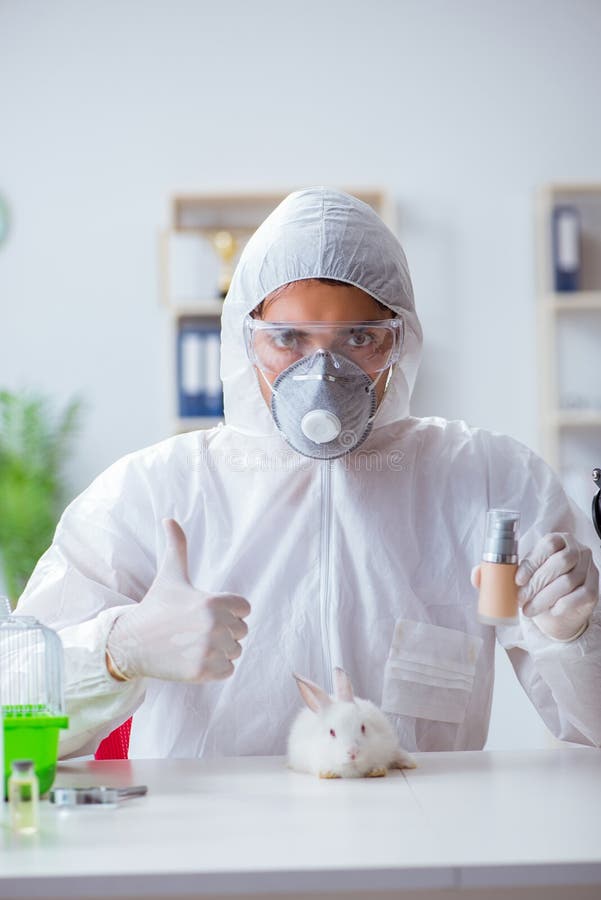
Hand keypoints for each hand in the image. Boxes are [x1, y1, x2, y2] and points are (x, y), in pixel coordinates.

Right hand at [106, 518, 249, 680]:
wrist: (131, 643)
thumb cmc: (156, 607)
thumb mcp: (169, 575)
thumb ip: (177, 547)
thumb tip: (169, 519)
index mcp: (212, 602)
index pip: (244, 608)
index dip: (228, 610)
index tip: (204, 612)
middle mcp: (213, 626)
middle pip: (241, 631)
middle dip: (224, 631)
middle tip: (195, 629)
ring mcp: (208, 651)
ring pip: (235, 651)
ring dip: (220, 650)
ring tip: (194, 643)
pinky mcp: (202, 672)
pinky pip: (228, 671)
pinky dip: (215, 668)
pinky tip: (194, 659)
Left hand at [471, 533, 597, 640]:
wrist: (559, 606)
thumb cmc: (536, 584)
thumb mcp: (519, 575)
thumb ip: (496, 573)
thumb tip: (476, 575)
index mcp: (558, 540)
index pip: (547, 545)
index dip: (532, 562)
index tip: (516, 581)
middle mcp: (577, 550)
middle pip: (560, 563)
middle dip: (536, 584)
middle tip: (520, 600)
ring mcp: (589, 569)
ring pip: (568, 582)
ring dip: (545, 598)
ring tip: (529, 610)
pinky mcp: (594, 589)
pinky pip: (580, 596)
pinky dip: (563, 605)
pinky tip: (551, 611)